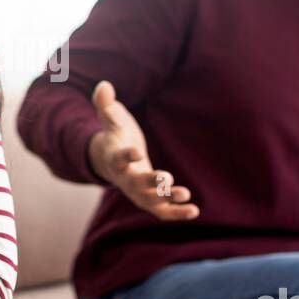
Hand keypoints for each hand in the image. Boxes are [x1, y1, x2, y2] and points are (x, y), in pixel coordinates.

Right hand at [87, 80, 198, 221]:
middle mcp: (125, 179)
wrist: (112, 162)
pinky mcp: (149, 200)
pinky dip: (177, 213)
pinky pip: (162, 211)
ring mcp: (137, 192)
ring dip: (167, 200)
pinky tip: (194, 211)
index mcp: (115, 159)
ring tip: (186, 194)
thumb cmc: (115, 138)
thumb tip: (104, 85)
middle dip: (150, 183)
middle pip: (135, 184)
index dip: (127, 156)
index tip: (137, 151)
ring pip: (150, 201)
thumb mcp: (111, 120)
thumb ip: (106, 105)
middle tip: (166, 179)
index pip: (118, 159)